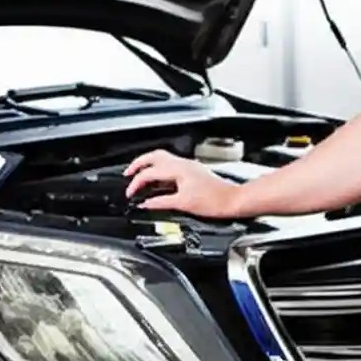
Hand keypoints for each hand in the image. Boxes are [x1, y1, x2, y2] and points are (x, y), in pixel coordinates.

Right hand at [124, 149, 241, 217]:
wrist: (233, 201)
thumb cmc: (214, 201)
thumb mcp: (183, 204)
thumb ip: (161, 203)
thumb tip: (145, 204)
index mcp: (178, 169)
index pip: (150, 172)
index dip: (137, 183)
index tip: (130, 194)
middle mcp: (183, 163)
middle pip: (154, 156)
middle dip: (138, 164)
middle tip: (128, 174)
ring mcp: (188, 166)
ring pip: (162, 158)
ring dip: (149, 165)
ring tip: (140, 175)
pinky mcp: (193, 171)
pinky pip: (170, 164)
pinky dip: (159, 169)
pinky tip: (158, 180)